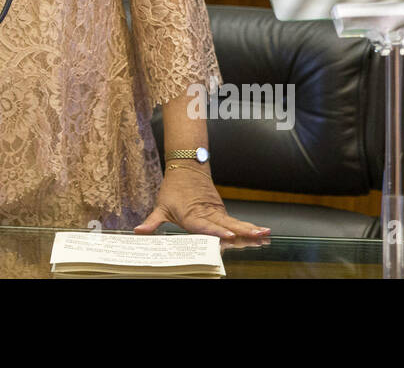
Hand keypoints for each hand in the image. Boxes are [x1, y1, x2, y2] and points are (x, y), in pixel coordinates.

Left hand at [134, 165, 269, 238]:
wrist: (186, 167)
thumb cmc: (172, 189)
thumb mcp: (160, 206)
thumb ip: (152, 222)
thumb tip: (139, 232)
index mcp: (191, 215)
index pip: (205, 226)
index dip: (216, 232)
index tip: (229, 237)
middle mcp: (207, 214)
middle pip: (226, 225)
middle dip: (242, 232)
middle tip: (257, 236)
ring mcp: (216, 213)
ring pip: (235, 223)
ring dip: (250, 229)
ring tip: (264, 234)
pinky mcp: (221, 212)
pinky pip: (236, 222)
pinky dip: (248, 228)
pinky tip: (261, 234)